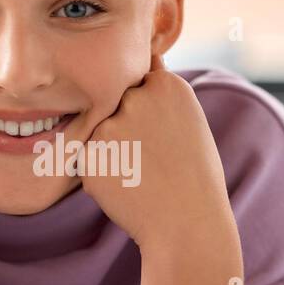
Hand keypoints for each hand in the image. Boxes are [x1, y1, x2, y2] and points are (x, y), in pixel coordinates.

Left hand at [80, 53, 235, 254]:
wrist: (187, 225)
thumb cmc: (194, 175)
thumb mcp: (187, 120)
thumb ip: (158, 92)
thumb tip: (140, 59)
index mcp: (166, 84)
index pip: (138, 81)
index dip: (148, 110)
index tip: (161, 133)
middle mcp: (135, 98)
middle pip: (115, 104)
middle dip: (127, 128)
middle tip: (153, 158)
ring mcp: (109, 127)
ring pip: (100, 132)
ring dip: (114, 152)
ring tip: (143, 174)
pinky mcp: (89, 156)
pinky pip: (90, 158)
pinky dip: (104, 173)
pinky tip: (129, 186)